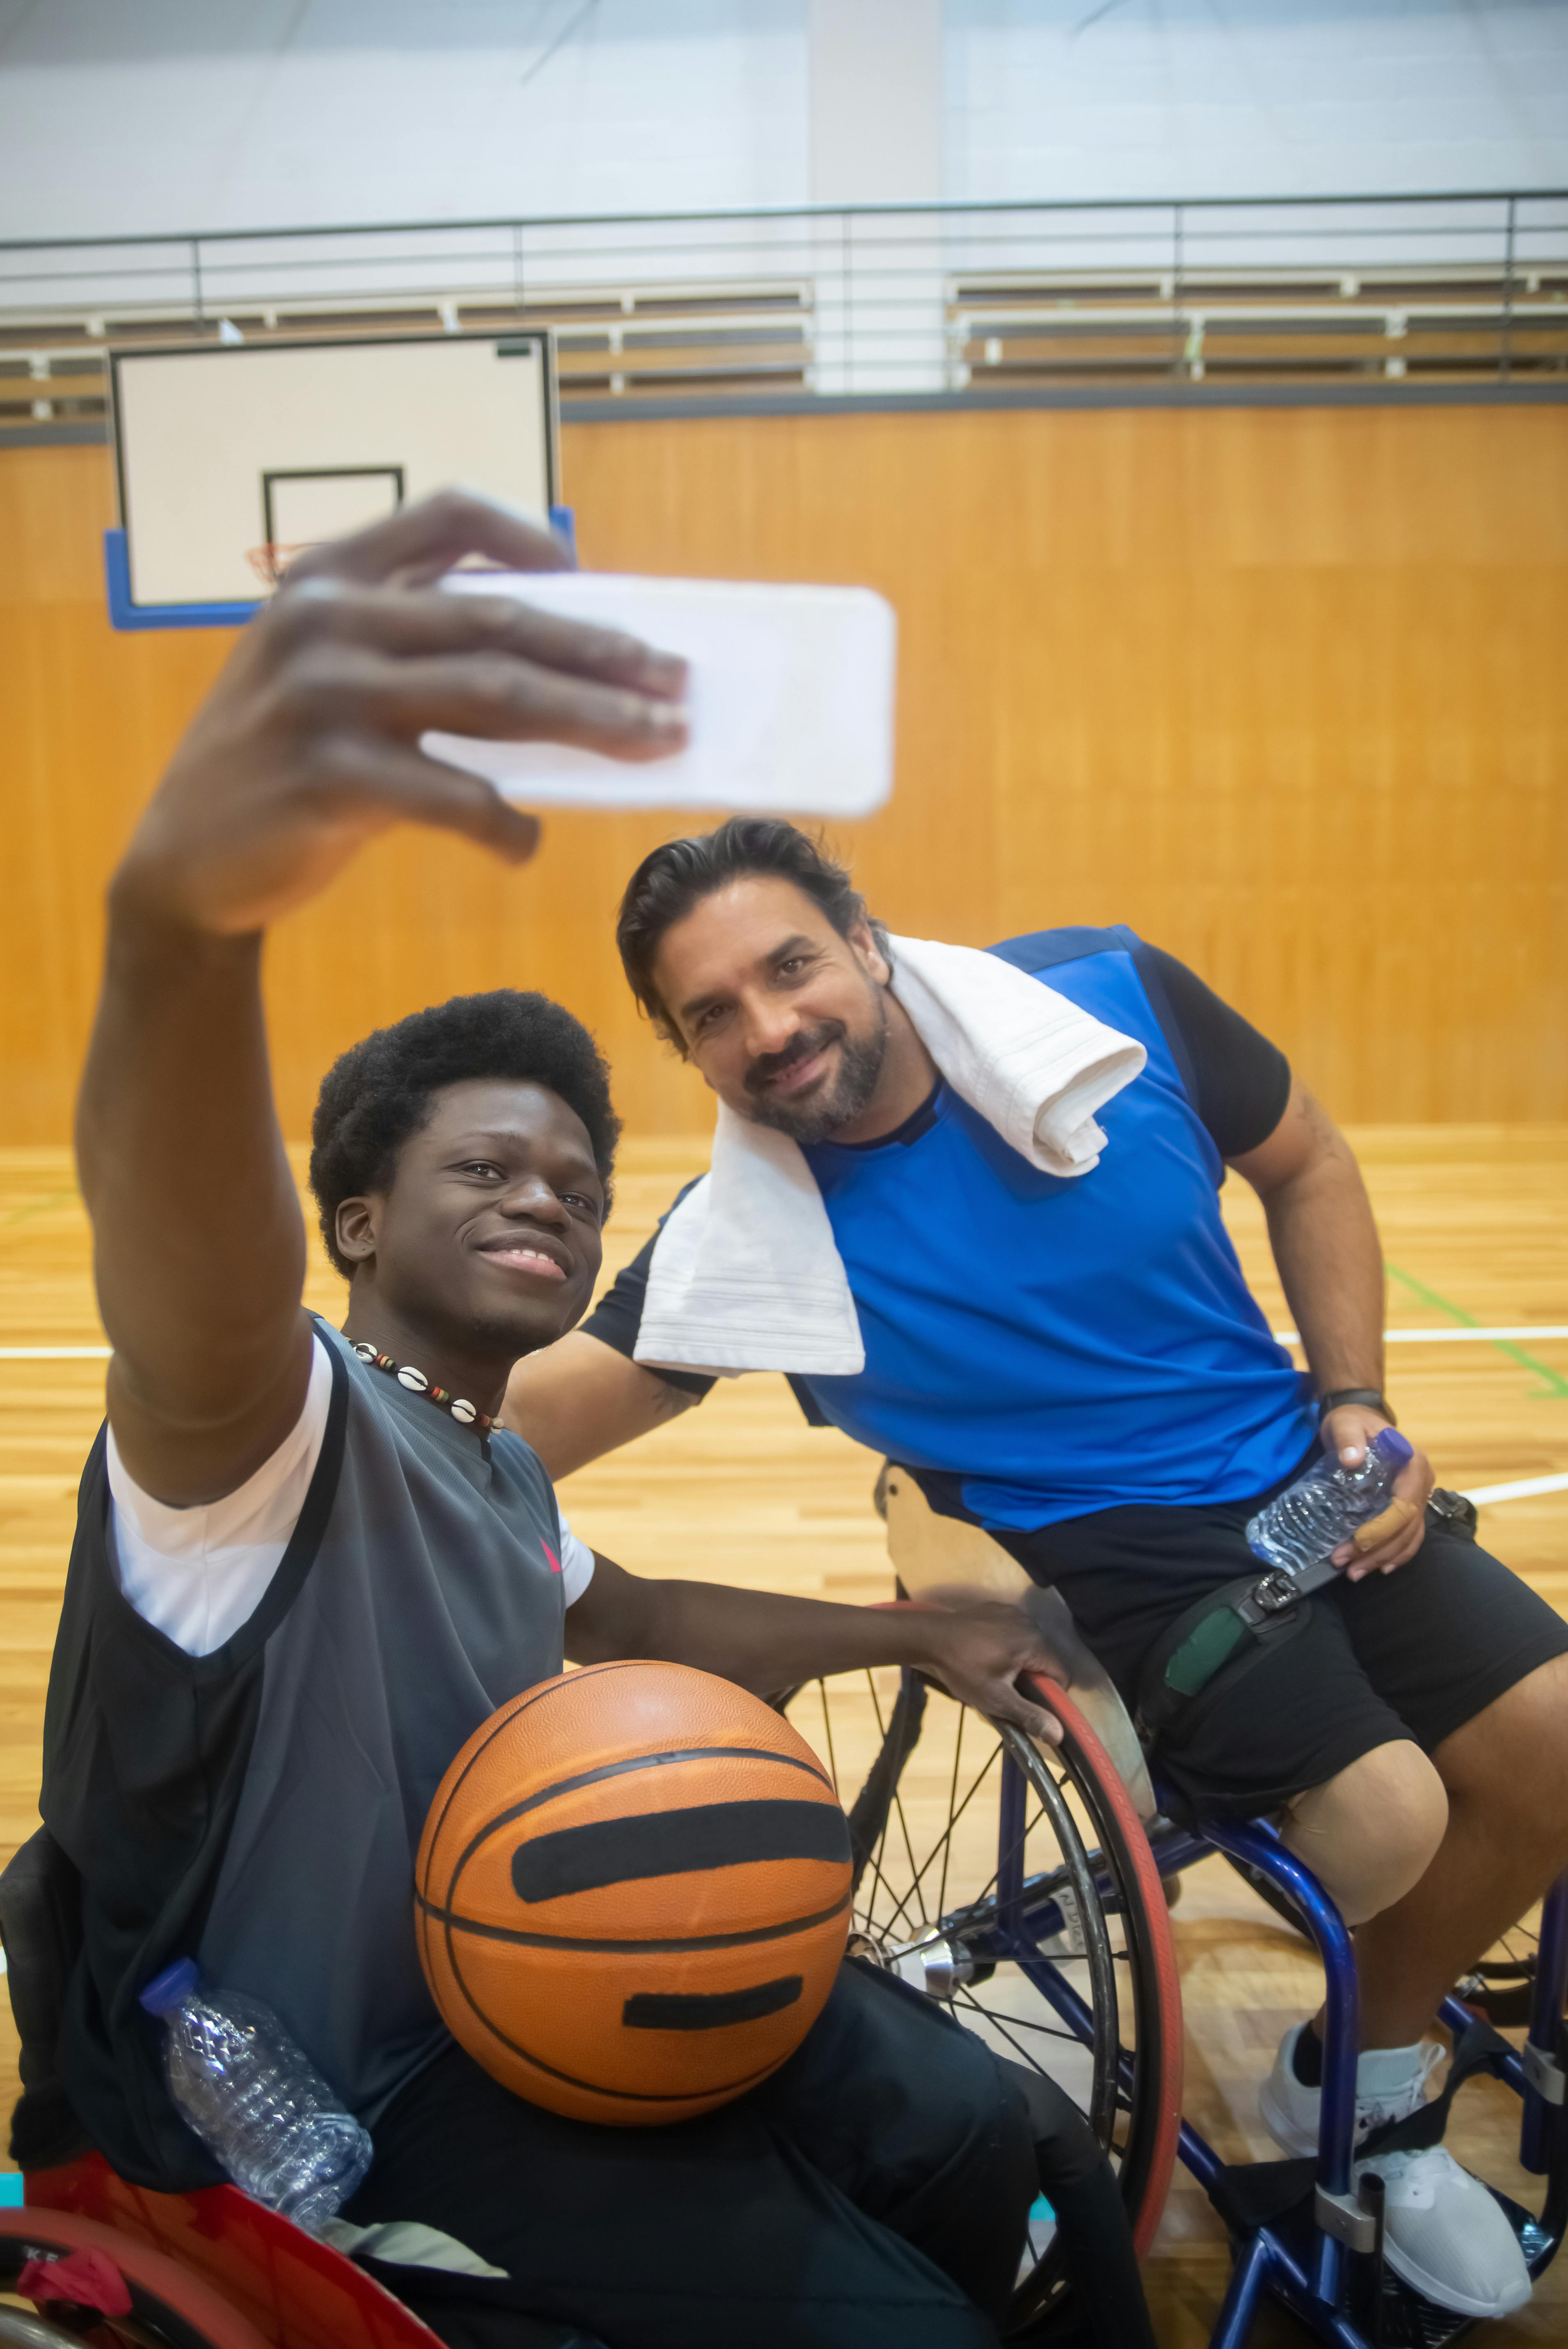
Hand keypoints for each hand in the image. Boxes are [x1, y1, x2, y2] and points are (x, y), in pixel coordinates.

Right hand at [113, 490, 688, 936]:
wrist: (187, 860)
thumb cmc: (284, 764)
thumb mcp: (334, 679)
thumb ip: (419, 651)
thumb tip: (564, 664)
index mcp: (329, 577)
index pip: (446, 516)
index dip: (529, 538)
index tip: (595, 577)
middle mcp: (324, 621)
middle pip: (500, 622)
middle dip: (602, 654)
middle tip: (677, 683)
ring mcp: (322, 697)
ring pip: (494, 699)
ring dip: (590, 722)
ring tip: (654, 743)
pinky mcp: (326, 778)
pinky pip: (450, 796)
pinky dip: (503, 824)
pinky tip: (527, 843)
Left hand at [911, 1599, 1064, 1743]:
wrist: (929, 1637)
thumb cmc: (963, 1669)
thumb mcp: (996, 1699)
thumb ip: (1029, 1715)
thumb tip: (1059, 1734)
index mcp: (1034, 1642)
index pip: (1061, 1674)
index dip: (1051, 1695)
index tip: (1029, 1704)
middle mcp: (1029, 1622)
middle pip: (1045, 1659)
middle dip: (1032, 1678)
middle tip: (1006, 1690)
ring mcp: (1012, 1612)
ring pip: (1029, 1645)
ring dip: (1019, 1661)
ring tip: (994, 1672)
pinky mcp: (996, 1608)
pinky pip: (1013, 1631)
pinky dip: (1007, 1644)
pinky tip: (986, 1653)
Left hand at [1322, 1405, 1433, 1577]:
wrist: (1359, 1418)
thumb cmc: (1352, 1421)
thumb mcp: (1346, 1424)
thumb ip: (1349, 1439)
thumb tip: (1352, 1459)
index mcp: (1413, 1463)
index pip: (1403, 1505)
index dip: (1382, 1529)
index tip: (1355, 1544)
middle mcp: (1422, 1481)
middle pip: (1407, 1526)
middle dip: (1378, 1550)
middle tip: (1347, 1567)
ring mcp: (1419, 1494)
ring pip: (1410, 1535)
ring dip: (1385, 1557)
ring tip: (1355, 1573)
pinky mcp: (1409, 1503)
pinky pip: (1410, 1534)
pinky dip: (1398, 1553)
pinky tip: (1380, 1567)